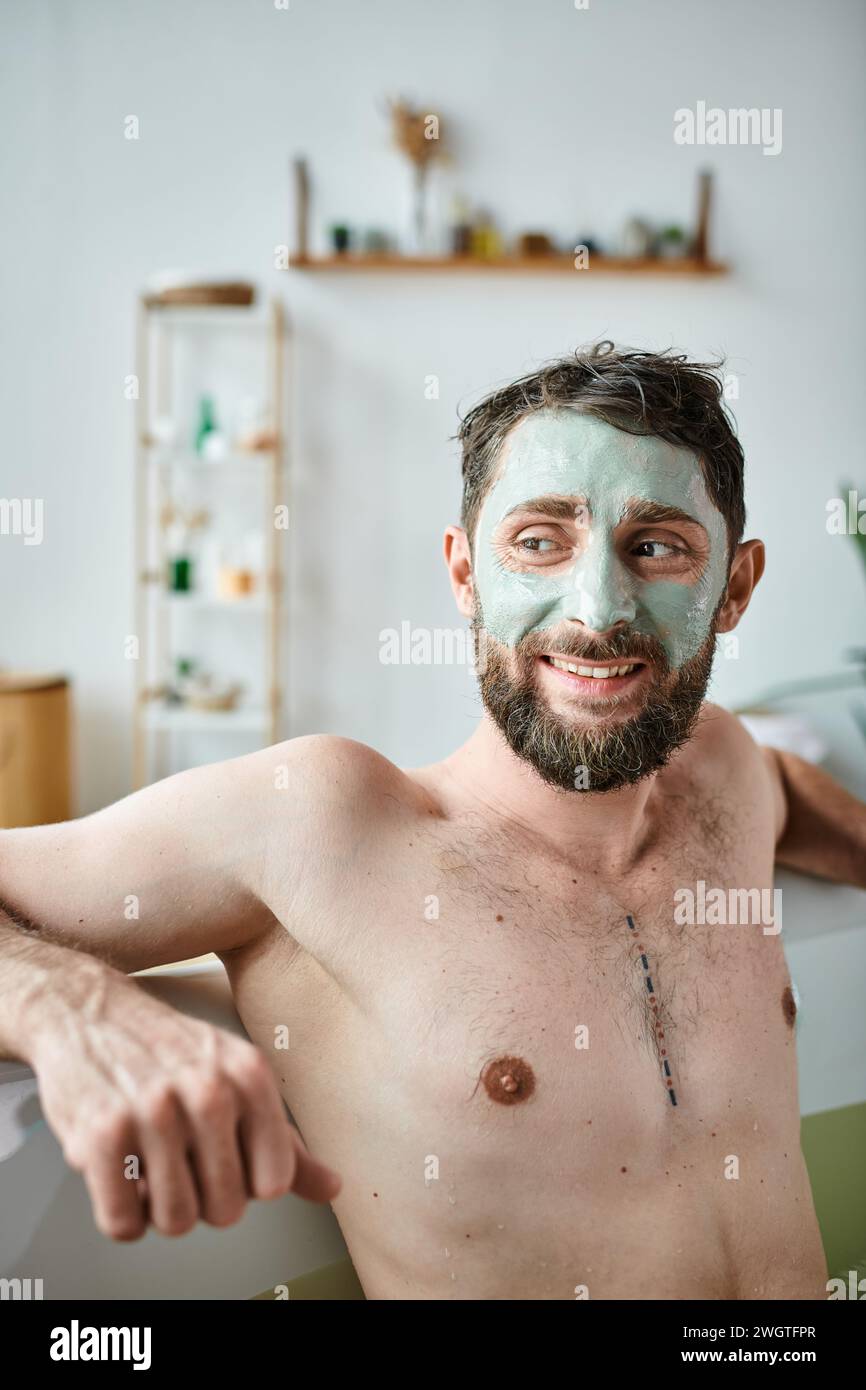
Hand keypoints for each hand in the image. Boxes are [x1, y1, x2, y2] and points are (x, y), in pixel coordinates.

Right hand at [31, 976, 341, 1240]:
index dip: (247, 1184)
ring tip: (150, 1167)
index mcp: (250, 1075)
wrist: (86, 1012)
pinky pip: (123, 1223)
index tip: (225, 1159)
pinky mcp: (101, 1134)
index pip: (274, 1182)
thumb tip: (333, 1187)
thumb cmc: (170, 1052)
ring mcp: (154, 1111)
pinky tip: (120, 1179)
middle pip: (227, 1211)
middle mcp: (209, 1091)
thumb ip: (284, 1139)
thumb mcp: (238, 1077)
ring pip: (176, 1222)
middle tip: (180, 1163)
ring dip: (158, 1209)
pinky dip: (121, 1216)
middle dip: (201, 1202)